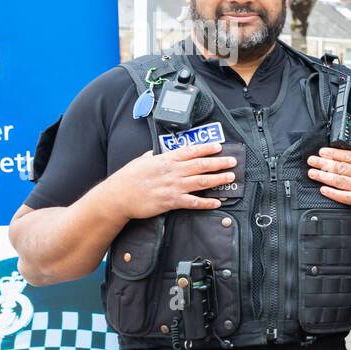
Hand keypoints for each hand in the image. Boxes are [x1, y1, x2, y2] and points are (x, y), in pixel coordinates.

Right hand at [108, 142, 237, 218]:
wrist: (117, 196)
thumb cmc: (128, 178)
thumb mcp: (141, 161)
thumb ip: (153, 156)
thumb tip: (157, 152)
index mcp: (165, 159)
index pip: (190, 151)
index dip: (206, 148)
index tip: (219, 146)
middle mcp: (172, 171)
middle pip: (200, 165)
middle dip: (219, 163)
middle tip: (232, 161)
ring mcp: (172, 187)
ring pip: (200, 182)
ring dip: (218, 179)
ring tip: (230, 178)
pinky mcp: (170, 201)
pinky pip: (193, 202)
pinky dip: (206, 203)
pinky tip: (217, 203)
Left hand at [307, 146, 350, 220]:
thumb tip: (336, 157)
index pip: (349, 156)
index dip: (333, 153)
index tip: (322, 152)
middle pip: (341, 167)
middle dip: (324, 163)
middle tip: (312, 161)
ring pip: (340, 181)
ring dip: (324, 176)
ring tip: (313, 173)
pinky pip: (345, 196)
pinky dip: (332, 193)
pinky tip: (323, 189)